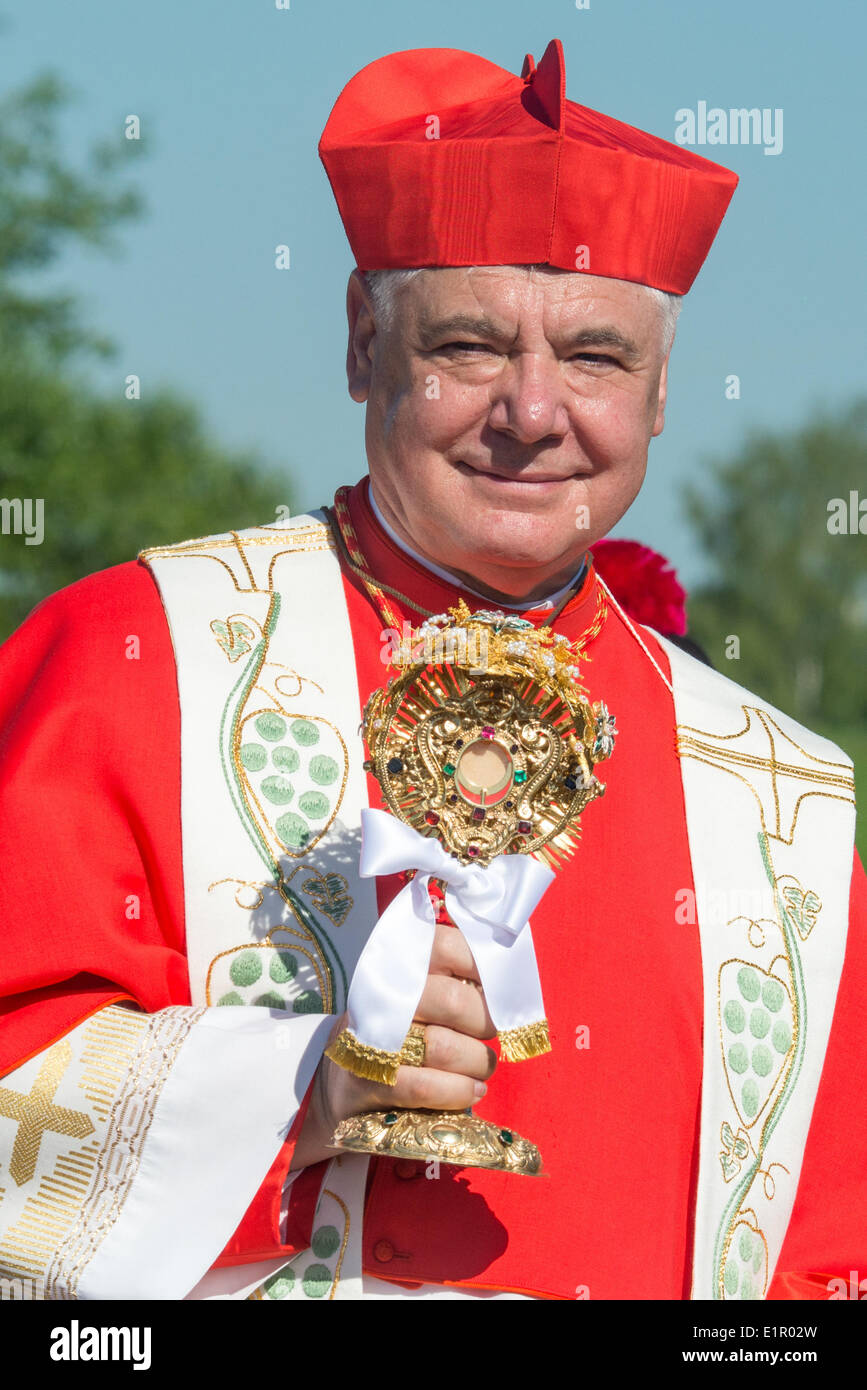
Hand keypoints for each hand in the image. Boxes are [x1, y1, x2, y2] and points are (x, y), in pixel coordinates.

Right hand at [290, 922, 496, 1169]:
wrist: (337, 1080)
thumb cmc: (397, 1030)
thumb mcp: (414, 993)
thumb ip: (454, 978)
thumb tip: (509, 980)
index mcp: (397, 963)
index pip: (445, 944)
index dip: (481, 964)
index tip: (495, 986)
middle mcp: (381, 995)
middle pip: (451, 999)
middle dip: (484, 1021)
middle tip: (488, 1032)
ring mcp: (372, 1039)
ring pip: (443, 1047)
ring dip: (477, 1061)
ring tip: (482, 1066)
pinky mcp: (369, 1082)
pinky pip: (425, 1087)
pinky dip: (458, 1091)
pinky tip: (472, 1091)